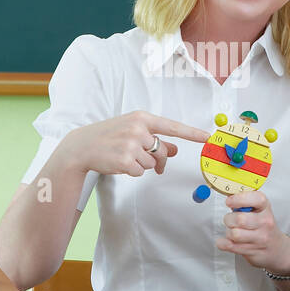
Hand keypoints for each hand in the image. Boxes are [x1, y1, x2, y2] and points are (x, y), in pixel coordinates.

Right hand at [59, 110, 208, 177]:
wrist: (82, 146)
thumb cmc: (108, 137)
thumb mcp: (132, 131)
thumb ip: (153, 138)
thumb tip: (174, 148)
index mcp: (141, 118)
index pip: (172, 126)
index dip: (191, 133)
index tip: (207, 137)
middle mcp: (138, 129)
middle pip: (162, 151)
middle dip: (157, 159)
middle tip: (143, 158)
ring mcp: (131, 145)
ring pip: (152, 163)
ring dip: (141, 165)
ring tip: (124, 156)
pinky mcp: (125, 161)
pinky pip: (140, 172)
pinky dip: (132, 171)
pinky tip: (119, 163)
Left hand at [215, 191, 289, 273]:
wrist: (276, 248)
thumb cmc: (264, 226)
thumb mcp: (260, 210)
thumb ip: (245, 202)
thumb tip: (229, 196)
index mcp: (265, 208)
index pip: (256, 199)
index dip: (239, 199)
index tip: (229, 201)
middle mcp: (265, 223)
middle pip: (240, 219)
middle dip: (229, 219)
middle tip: (231, 220)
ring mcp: (260, 238)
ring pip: (234, 234)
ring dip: (228, 232)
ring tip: (233, 231)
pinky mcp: (252, 251)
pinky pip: (230, 246)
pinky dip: (223, 243)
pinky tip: (226, 241)